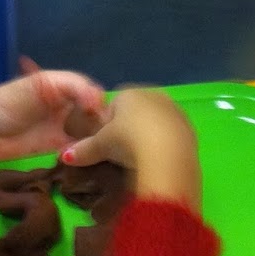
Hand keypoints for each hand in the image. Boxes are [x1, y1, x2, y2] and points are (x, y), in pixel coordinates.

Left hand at [0, 65, 105, 170]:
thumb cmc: (8, 103)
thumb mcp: (40, 85)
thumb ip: (72, 86)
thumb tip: (100, 100)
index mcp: (64, 85)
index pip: (93, 91)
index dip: (102, 102)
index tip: (109, 115)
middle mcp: (67, 105)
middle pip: (95, 113)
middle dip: (105, 123)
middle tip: (113, 136)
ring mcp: (63, 127)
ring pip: (90, 131)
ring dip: (99, 139)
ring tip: (110, 149)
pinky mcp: (58, 148)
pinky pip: (79, 149)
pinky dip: (88, 152)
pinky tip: (97, 158)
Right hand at [64, 89, 200, 212]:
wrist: (167, 156)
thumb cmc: (128, 141)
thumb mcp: (101, 146)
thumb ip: (84, 149)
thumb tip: (64, 155)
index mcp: (131, 92)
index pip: (114, 106)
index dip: (107, 126)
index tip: (105, 145)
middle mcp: (155, 95)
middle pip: (136, 113)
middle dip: (129, 131)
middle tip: (121, 155)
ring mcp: (175, 112)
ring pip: (156, 124)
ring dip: (148, 139)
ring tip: (140, 161)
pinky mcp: (190, 131)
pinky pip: (171, 137)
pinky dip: (164, 147)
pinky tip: (158, 162)